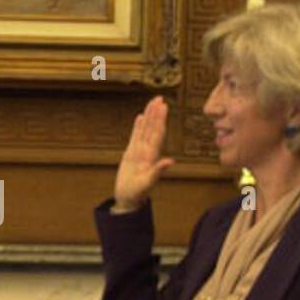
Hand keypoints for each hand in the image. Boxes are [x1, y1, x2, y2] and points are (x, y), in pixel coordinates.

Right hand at [113, 96, 174, 211]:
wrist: (128, 200)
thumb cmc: (137, 194)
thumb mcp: (147, 183)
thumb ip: (158, 171)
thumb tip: (171, 161)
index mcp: (152, 156)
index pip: (157, 134)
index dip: (160, 120)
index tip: (163, 107)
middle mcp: (147, 152)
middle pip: (152, 128)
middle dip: (156, 113)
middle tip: (159, 98)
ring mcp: (139, 152)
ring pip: (144, 130)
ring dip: (149, 116)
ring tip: (152, 103)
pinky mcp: (130, 154)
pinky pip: (135, 136)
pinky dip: (137, 126)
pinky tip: (140, 117)